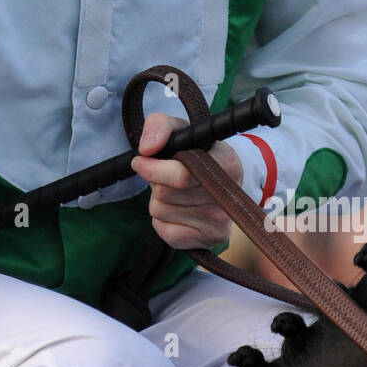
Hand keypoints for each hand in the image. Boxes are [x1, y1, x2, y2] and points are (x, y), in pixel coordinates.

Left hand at [130, 112, 243, 250]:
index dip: (154, 169)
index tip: (140, 160)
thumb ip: (160, 126)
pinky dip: (162, 221)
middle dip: (155, 182)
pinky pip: (165, 232)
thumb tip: (147, 149)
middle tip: (165, 174)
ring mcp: (221, 222)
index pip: (182, 175)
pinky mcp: (210, 240)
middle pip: (165, 193)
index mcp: (226, 163)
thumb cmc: (197, 151)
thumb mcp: (180, 129)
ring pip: (160, 212)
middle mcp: (227, 196)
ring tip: (175, 192)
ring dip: (158, 200)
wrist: (222, 179)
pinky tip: (176, 210)